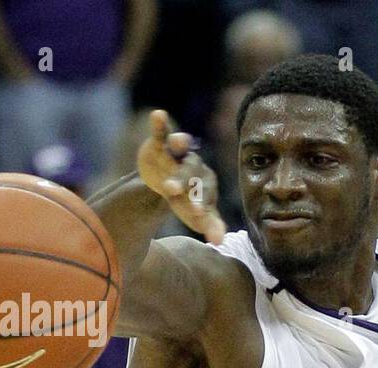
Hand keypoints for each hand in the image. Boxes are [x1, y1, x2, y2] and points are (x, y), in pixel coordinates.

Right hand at [137, 109, 225, 244]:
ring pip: (181, 152)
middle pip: (191, 175)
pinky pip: (163, 132)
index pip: (205, 197)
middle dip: (182, 182)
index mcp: (207, 187)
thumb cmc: (186, 200)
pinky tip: (158, 114)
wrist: (165, 183)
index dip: (200, 205)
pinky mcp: (162, 144)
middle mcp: (196, 168)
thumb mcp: (195, 214)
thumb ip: (209, 224)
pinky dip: (161, 124)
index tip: (196, 215)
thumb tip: (219, 243)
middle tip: (171, 191)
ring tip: (174, 141)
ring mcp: (180, 155)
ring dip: (177, 148)